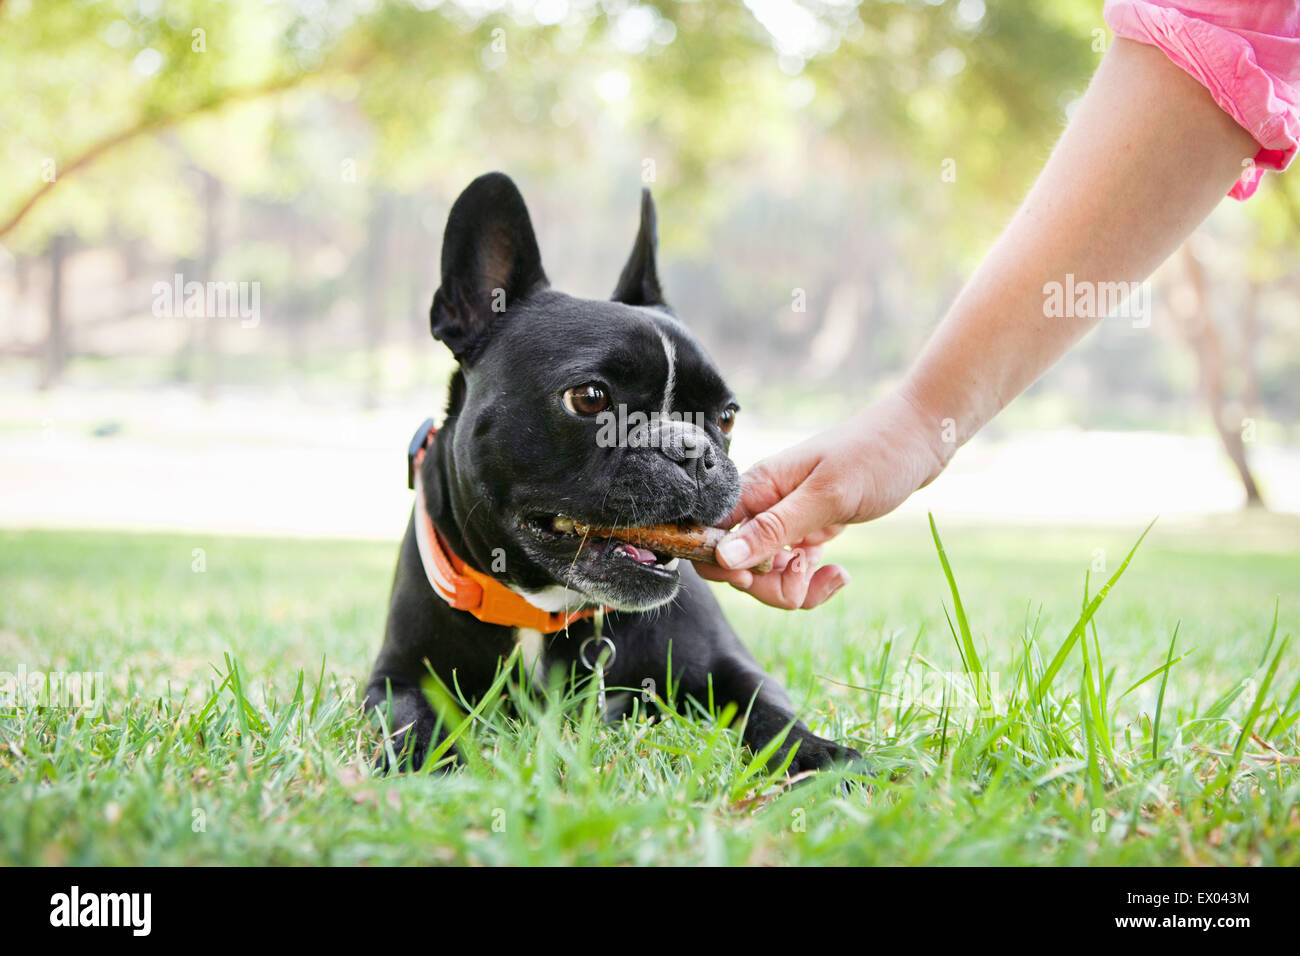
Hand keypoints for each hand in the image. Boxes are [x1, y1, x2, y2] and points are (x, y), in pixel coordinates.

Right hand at [695, 387, 946, 608]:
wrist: (919, 439)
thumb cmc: (874, 456)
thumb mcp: (826, 496)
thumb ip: (772, 528)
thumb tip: (722, 557)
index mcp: (756, 488)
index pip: (709, 535)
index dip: (723, 565)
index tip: (758, 574)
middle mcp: (763, 505)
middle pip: (737, 566)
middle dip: (768, 586)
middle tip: (806, 574)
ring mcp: (785, 521)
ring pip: (766, 575)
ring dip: (795, 588)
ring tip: (834, 574)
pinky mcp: (808, 532)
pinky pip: (794, 572)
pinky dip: (813, 581)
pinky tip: (839, 573)